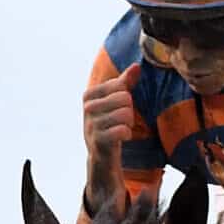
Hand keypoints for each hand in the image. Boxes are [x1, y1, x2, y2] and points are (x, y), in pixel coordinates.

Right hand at [82, 62, 140, 211]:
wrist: (101, 157)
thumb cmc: (110, 125)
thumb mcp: (115, 102)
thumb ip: (125, 83)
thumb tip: (136, 66)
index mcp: (89, 95)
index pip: (119, 84)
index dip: (126, 96)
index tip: (119, 107)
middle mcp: (87, 109)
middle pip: (124, 98)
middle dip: (129, 110)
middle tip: (124, 120)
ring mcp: (91, 126)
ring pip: (124, 113)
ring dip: (128, 123)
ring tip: (123, 128)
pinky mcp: (98, 142)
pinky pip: (121, 130)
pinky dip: (126, 133)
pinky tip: (123, 137)